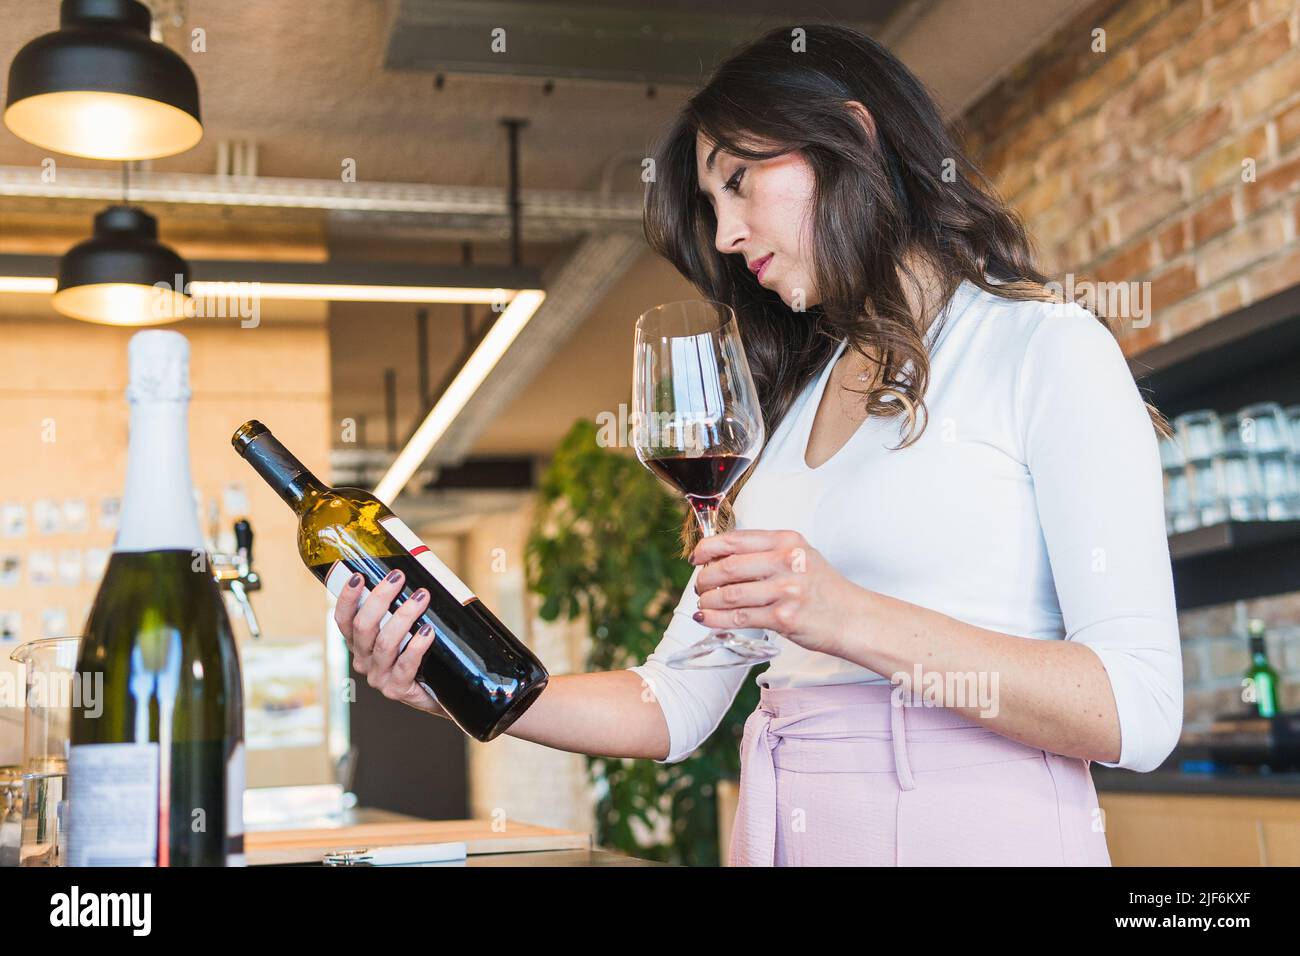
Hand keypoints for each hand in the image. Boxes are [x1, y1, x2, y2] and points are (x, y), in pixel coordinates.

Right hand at [333, 569, 445, 717]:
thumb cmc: (420, 654)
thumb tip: (411, 570)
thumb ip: (398, 606)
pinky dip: (416, 646)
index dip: (347, 597)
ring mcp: (379, 676)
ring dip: (403, 616)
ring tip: (421, 597)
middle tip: (399, 577)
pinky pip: (405, 665)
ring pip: (384, 643)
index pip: (343, 619)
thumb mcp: (403, 630)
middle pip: (363, 626)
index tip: (359, 576)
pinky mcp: (397, 689)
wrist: (438, 692)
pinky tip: (428, 632)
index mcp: (358, 642)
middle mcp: (363, 659)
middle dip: (380, 598)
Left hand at [691, 529, 864, 656]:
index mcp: (787, 540)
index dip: (708, 548)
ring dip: (708, 600)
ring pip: (730, 594)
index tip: (696, 557)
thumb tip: (720, 557)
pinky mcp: (784, 617)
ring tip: (703, 603)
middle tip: (700, 585)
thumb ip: (765, 552)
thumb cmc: (823, 588)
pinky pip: (739, 618)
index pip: (735, 539)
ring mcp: (786, 590)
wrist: (853, 617)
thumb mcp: (799, 556)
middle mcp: (786, 561)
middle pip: (728, 567)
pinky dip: (716, 619)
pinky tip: (706, 618)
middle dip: (705, 578)